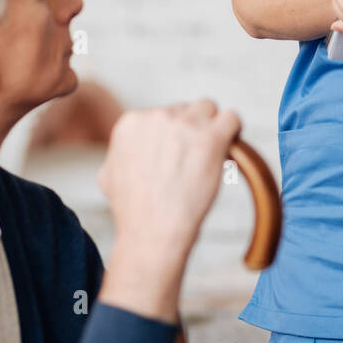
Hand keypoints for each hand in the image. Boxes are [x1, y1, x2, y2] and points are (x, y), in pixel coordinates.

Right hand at [97, 99, 240, 266]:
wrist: (152, 233)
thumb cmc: (133, 213)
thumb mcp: (108, 177)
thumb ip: (118, 156)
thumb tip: (126, 155)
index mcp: (130, 122)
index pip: (162, 113)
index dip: (174, 135)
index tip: (178, 155)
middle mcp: (156, 117)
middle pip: (186, 109)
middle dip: (192, 130)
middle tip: (195, 158)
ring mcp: (185, 125)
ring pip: (208, 108)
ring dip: (212, 127)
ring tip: (214, 152)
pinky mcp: (211, 138)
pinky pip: (232, 118)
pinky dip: (234, 129)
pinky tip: (232, 144)